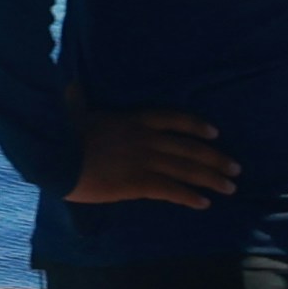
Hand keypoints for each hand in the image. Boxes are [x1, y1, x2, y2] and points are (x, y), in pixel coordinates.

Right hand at [68, 107, 238, 206]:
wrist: (52, 154)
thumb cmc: (59, 133)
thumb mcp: (76, 109)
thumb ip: (83, 99)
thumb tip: (74, 85)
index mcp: (131, 120)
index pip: (172, 119)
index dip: (196, 125)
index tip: (215, 133)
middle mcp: (144, 138)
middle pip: (188, 147)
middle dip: (215, 158)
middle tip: (236, 168)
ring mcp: (142, 161)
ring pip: (186, 169)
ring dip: (211, 178)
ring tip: (230, 187)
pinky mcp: (136, 183)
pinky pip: (171, 189)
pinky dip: (190, 196)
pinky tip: (204, 203)